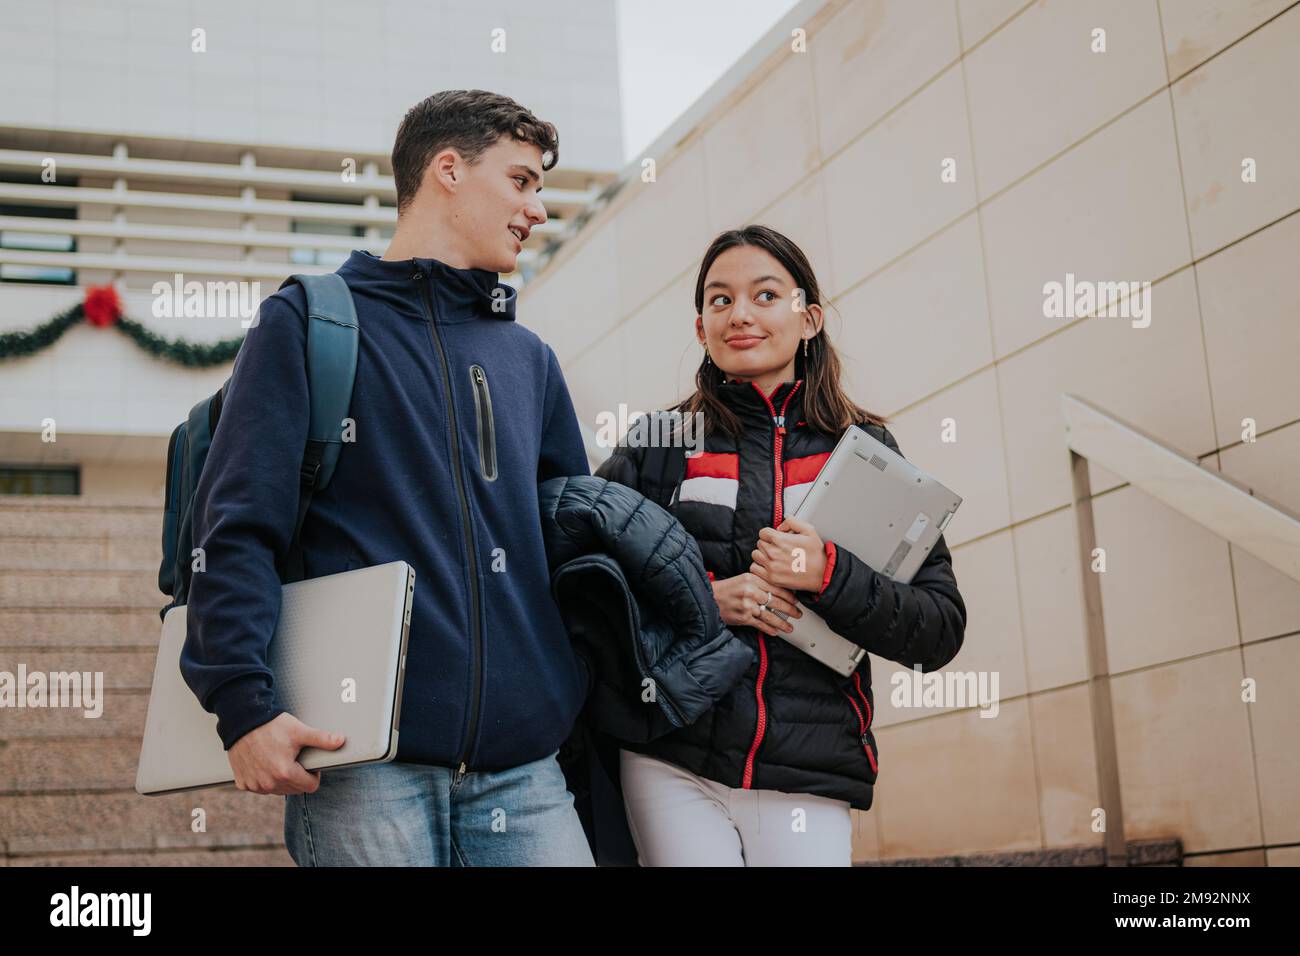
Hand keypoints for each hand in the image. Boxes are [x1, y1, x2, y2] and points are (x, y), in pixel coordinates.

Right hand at [227, 712, 345, 795]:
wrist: (243, 721)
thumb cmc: (271, 726)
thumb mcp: (299, 731)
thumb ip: (322, 739)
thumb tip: (341, 741)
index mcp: (285, 773)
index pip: (311, 786)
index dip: (313, 774)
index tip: (308, 762)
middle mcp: (269, 784)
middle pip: (295, 790)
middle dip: (298, 777)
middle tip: (293, 758)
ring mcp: (255, 785)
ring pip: (278, 790)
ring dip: (282, 779)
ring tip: (278, 759)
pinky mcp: (243, 783)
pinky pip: (260, 788)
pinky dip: (264, 779)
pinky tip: (264, 763)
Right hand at [711, 571, 802, 636]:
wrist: (709, 599)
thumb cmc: (726, 590)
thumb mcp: (743, 579)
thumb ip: (759, 583)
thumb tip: (778, 591)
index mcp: (752, 578)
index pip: (775, 587)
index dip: (788, 595)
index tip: (796, 601)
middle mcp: (750, 591)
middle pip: (775, 601)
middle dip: (790, 609)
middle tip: (798, 614)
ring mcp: (747, 605)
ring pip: (770, 615)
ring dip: (782, 623)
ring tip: (790, 627)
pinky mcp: (743, 617)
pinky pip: (760, 624)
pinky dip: (769, 629)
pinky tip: (776, 631)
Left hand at [751, 516, 826, 591]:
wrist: (822, 574)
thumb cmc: (816, 554)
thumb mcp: (809, 531)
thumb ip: (792, 522)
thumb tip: (780, 525)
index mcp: (780, 540)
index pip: (763, 532)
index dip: (769, 534)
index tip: (775, 538)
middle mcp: (773, 553)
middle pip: (759, 544)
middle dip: (767, 544)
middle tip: (777, 548)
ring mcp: (771, 566)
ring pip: (756, 556)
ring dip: (762, 555)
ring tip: (773, 558)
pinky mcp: (772, 578)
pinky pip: (755, 569)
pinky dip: (760, 567)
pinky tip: (769, 567)